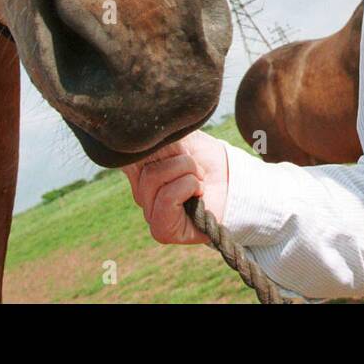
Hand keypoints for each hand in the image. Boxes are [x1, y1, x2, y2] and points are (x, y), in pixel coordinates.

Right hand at [122, 130, 228, 244]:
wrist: (236, 182)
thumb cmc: (209, 160)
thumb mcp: (183, 138)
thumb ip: (160, 135)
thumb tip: (143, 132)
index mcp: (140, 171)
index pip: (128, 154)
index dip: (153, 143)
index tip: (180, 146)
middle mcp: (140, 193)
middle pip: (143, 162)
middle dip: (179, 158)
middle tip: (195, 168)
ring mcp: (149, 213)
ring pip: (154, 177)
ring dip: (188, 171)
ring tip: (199, 180)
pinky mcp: (162, 230)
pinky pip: (166, 198)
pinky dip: (188, 187)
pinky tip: (199, 194)